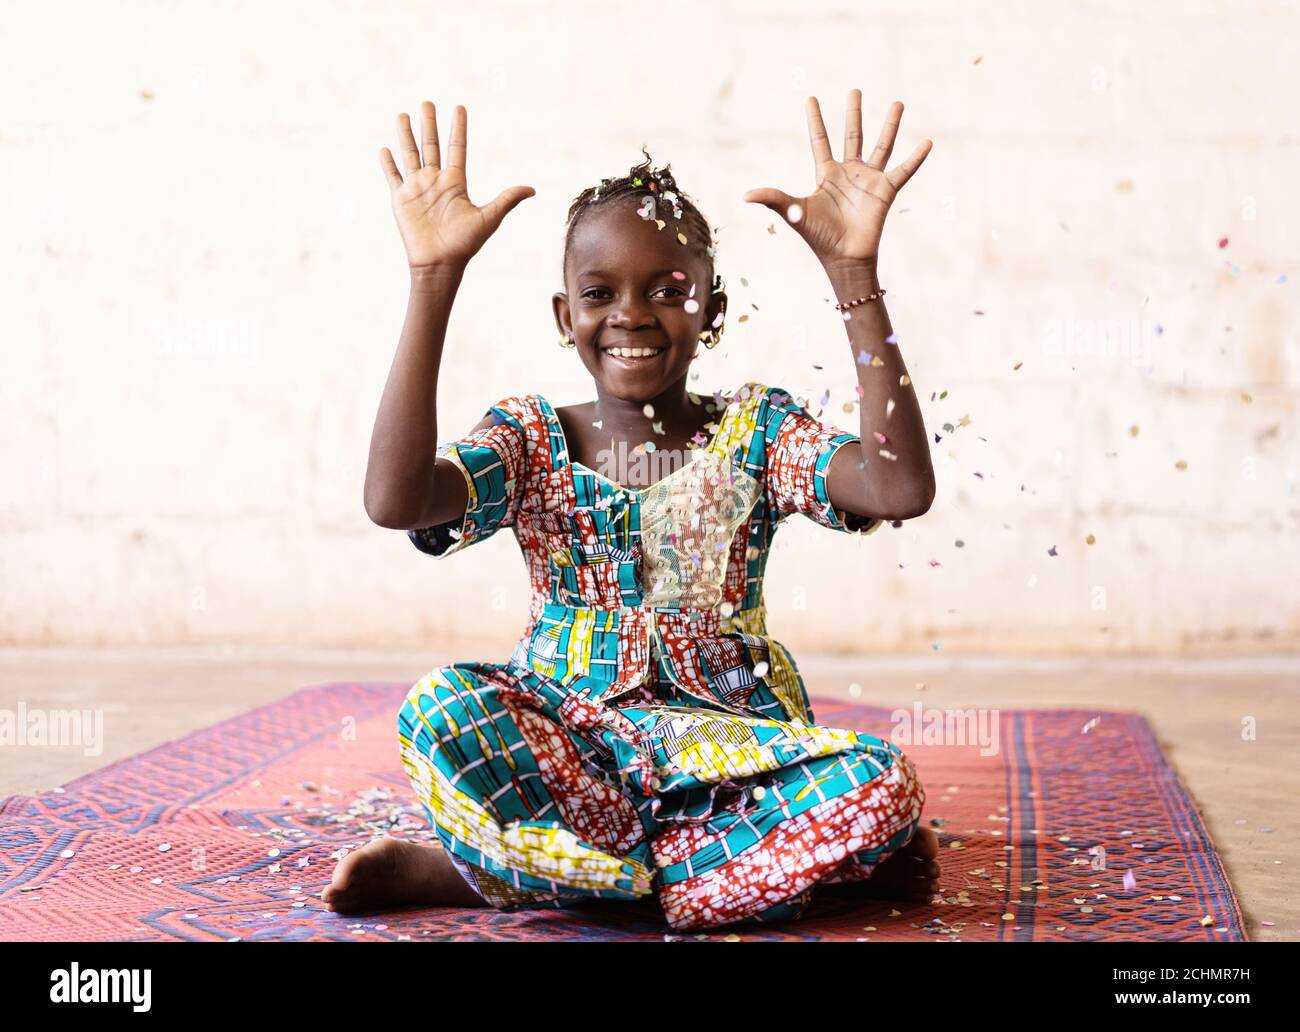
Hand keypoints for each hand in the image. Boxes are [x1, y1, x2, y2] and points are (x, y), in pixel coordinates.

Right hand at [379, 101, 534, 269]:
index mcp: (455, 183)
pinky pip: (393, 177)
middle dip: (429, 124)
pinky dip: (388, 163)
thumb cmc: (465, 244)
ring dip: (406, 136)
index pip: (457, 148)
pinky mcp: (401, 200)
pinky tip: (384, 148)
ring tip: (403, 115)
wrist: (440, 263)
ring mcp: (417, 189)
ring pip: (410, 155)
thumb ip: (507, 200)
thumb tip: (532, 189)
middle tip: (427, 102)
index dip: (458, 129)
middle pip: (431, 146)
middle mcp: (435, 182)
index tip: (459, 108)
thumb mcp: (489, 218)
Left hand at [743, 91, 930, 266]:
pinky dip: (915, 158)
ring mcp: (869, 181)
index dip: (815, 120)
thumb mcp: (794, 213)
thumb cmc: (819, 238)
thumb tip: (744, 195)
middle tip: (854, 90)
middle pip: (851, 136)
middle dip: (853, 113)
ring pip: (881, 146)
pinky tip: (927, 142)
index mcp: (826, 175)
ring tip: (898, 103)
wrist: (844, 258)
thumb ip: (773, 199)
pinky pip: (903, 171)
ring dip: (889, 125)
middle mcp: (848, 173)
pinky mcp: (886, 191)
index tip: (811, 98)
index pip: (820, 140)